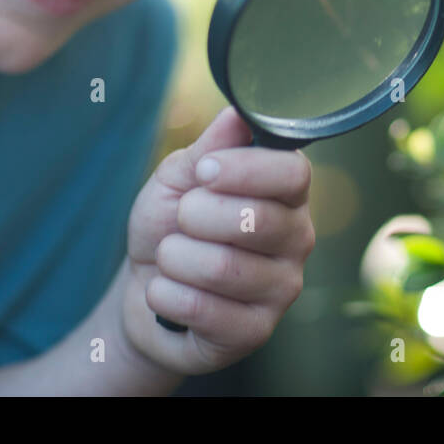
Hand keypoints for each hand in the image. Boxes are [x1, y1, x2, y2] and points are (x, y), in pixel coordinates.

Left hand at [121, 105, 314, 374]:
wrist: (146, 290)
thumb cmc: (171, 227)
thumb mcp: (180, 178)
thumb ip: (210, 147)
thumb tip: (237, 111)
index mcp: (287, 194)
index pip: (293, 173)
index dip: (244, 170)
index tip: (203, 172)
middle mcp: (297, 240)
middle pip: (255, 219)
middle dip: (194, 216)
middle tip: (180, 220)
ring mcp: (282, 289)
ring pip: (224, 267)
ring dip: (174, 258)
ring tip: (171, 258)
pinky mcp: (256, 332)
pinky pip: (202, 309)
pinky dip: (165, 294)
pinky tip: (168, 291)